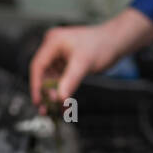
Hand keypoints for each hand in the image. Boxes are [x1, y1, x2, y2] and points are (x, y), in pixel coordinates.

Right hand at [27, 9, 152, 109]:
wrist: (116, 42)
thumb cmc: (101, 45)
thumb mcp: (83, 63)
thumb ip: (70, 81)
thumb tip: (59, 99)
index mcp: (53, 42)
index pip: (38, 66)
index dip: (36, 85)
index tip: (38, 101)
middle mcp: (53, 48)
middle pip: (42, 74)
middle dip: (45, 93)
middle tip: (45, 110)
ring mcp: (59, 56)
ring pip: (51, 79)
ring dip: (54, 95)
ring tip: (57, 110)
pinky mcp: (66, 64)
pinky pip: (60, 80)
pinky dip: (62, 91)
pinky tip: (64, 104)